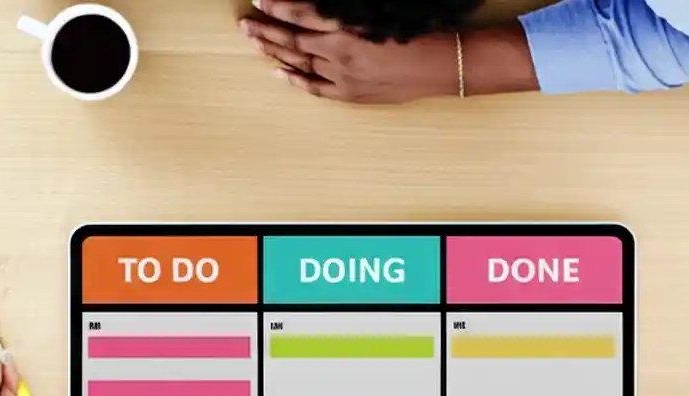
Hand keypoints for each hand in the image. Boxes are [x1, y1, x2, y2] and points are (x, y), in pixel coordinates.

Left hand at [241, 0, 458, 102]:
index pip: (301, 16)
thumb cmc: (418, 32)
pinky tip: (279, 74)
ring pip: (300, 64)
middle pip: (293, 42)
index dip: (278, 8)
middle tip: (245, 25)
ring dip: (275, 53)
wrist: (443, 65)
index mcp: (347, 31)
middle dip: (266, 32)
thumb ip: (346, 14)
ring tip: (255, 43)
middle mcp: (340, 55)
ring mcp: (344, 77)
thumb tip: (321, 12)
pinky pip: (316, 88)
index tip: (260, 0)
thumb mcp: (379, 14)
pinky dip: (296, 80)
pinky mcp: (353, 94)